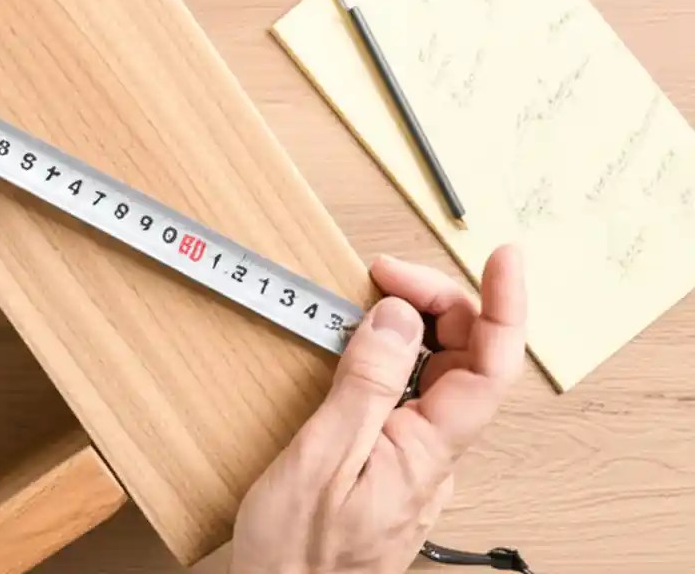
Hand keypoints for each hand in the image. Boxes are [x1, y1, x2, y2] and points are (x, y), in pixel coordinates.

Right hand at [230, 246, 526, 573]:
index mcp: (426, 451)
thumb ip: (365, 387)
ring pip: (438, 377)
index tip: (501, 257)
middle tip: (383, 273)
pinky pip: (411, 398)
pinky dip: (391, 359)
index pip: (491, 366)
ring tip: (369, 302)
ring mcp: (416, 460)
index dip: (504, 305)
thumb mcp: (320, 459)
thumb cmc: (297, 553)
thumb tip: (397, 321)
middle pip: (466, 360)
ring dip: (412, 329)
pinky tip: (360, 353)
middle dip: (435, 302)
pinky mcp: (393, 464)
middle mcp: (434, 455)